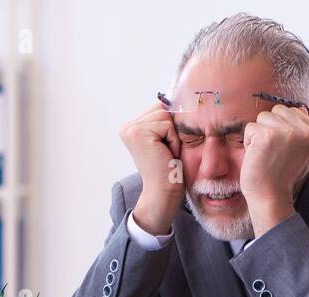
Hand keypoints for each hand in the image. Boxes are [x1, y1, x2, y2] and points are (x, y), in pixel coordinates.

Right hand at [119, 101, 183, 235]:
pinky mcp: (138, 132)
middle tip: (167, 153)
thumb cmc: (170, 170)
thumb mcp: (168, 139)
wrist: (164, 193)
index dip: (172, 126)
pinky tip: (166, 155)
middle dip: (173, 130)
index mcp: (133, 128)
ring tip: (167, 154)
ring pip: (166, 115)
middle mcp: (128, 127)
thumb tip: (180, 92)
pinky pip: (168, 124)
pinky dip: (173, 140)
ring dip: (174, 136)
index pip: (160, 108)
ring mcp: (131, 129)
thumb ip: (167, 118)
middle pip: (163, 108)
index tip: (167, 148)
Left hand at [239, 105, 308, 235]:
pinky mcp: (268, 135)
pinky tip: (258, 157)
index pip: (293, 111)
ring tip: (265, 154)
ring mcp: (287, 132)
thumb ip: (306, 130)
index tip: (284, 151)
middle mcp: (305, 130)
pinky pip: (250, 127)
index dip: (282, 130)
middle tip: (274, 153)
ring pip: (263, 117)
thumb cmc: (283, 176)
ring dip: (259, 135)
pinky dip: (249, 143)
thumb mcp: (304, 151)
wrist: (271, 198)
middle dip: (270, 129)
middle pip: (277, 111)